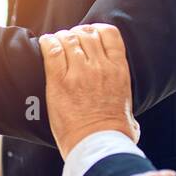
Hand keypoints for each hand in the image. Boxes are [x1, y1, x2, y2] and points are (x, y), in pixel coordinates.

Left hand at [39, 23, 140, 157]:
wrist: (97, 145)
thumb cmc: (114, 137)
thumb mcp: (130, 116)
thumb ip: (127, 110)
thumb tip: (130, 125)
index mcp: (119, 70)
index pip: (110, 33)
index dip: (96, 30)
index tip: (89, 35)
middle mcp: (100, 67)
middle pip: (86, 34)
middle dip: (76, 34)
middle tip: (68, 41)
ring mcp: (80, 73)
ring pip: (68, 39)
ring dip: (61, 38)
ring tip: (55, 44)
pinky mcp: (59, 81)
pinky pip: (52, 51)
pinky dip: (47, 44)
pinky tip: (45, 45)